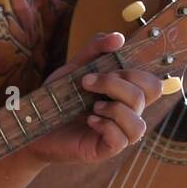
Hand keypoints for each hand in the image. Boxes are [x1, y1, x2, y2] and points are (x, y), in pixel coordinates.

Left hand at [26, 32, 161, 164]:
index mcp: (125, 95)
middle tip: (87, 83)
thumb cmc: (57, 99)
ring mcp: (119, 134)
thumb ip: (95, 50)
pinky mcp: (105, 150)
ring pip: (139, 122)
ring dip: (115, 109)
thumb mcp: (74, 68)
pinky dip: (107, 126)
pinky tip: (90, 120)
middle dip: (119, 83)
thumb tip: (118, 37)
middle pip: (149, 96)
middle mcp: (127, 114)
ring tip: (92, 107)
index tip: (102, 69)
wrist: (33, 125)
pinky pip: (122, 140)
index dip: (135, 72)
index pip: (152, 83)